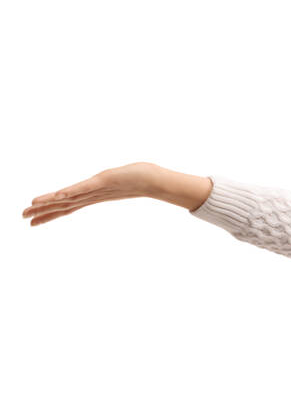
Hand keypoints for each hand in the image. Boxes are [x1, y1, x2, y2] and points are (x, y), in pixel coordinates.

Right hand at [21, 162, 173, 225]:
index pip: (67, 206)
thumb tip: (104, 184)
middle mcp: (93, 195)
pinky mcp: (105, 181)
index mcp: (93, 196)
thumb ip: (106, 185)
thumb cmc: (138, 179)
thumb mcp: (115, 182)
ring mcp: (98, 189)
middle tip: (23, 218)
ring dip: (50, 202)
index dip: (49, 213)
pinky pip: (85, 187)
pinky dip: (73, 191)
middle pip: (64, 205)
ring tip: (32, 207)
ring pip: (70, 197)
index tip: (32, 222)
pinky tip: (60, 195)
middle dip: (43, 211)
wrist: (156, 180)